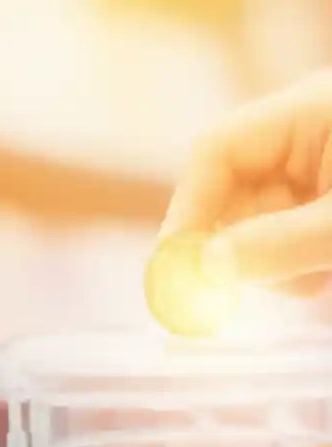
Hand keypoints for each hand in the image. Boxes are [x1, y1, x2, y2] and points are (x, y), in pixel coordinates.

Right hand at [162, 70, 331, 292]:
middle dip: (231, 242)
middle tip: (230, 291)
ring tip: (308, 279)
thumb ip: (276, 246)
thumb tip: (202, 269)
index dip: (187, 208)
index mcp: (308, 111)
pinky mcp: (330, 193)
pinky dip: (291, 257)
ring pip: (257, 214)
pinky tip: (318, 272)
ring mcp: (320, 162)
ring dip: (267, 257)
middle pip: (231, 186)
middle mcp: (306, 129)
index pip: (215, 150)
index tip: (175, 265)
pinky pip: (287, 224)